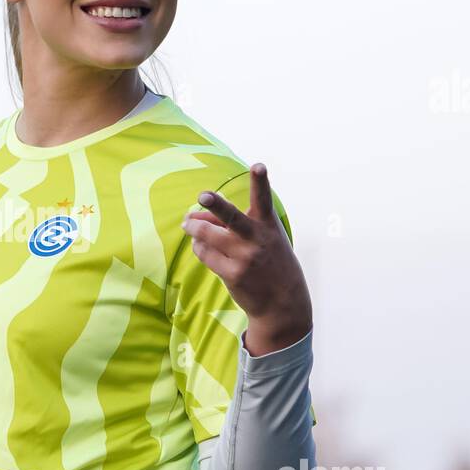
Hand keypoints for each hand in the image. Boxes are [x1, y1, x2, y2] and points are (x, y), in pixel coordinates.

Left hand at [180, 163, 312, 356]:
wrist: (282, 303)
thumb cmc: (270, 261)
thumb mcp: (263, 238)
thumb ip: (233, 224)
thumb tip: (196, 216)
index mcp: (268, 225)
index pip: (264, 199)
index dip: (260, 181)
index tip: (258, 166)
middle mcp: (256, 239)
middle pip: (231, 217)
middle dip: (216, 204)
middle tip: (202, 195)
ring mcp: (243, 258)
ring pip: (207, 234)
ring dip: (192, 227)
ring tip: (187, 224)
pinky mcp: (231, 274)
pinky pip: (204, 253)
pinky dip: (198, 247)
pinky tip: (200, 245)